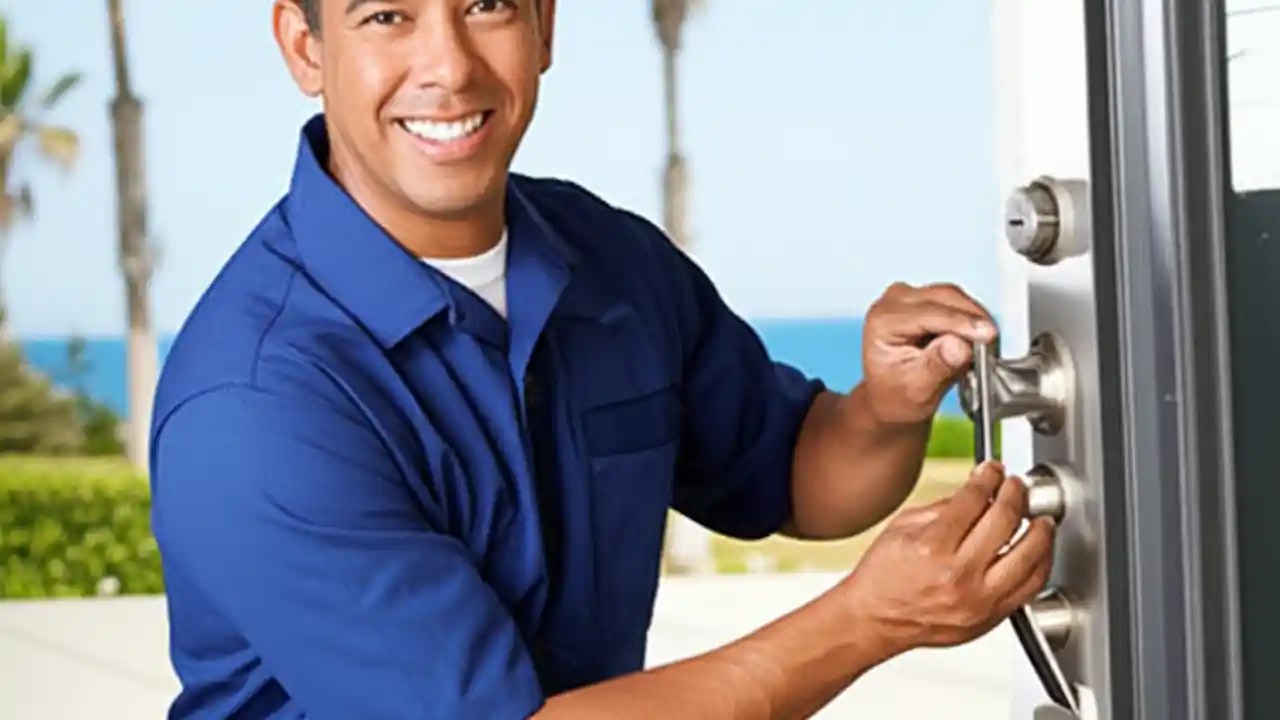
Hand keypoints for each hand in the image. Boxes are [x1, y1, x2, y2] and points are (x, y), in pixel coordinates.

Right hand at [837, 461, 1054, 655]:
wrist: (875, 620)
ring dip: (1040, 529)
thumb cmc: (882, 577)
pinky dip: (1040, 564)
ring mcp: (978, 600)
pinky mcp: (989, 618)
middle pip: (1005, 520)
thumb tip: (979, 491)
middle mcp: (958, 574)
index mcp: (932, 546)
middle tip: (1016, 486)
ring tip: (1040, 517)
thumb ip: (943, 508)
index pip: (974, 498)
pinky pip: (1030, 588)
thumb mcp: (902, 528)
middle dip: (1015, 493)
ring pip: (1030, 556)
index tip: (993, 470)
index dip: (988, 477)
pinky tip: (1039, 551)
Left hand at [862, 282, 996, 424]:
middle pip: (944, 298)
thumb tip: (960, 345)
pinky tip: (977, 340)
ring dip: (975, 319)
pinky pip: (956, 303)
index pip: (929, 314)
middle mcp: (892, 302)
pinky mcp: (925, 300)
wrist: (891, 398)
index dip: (962, 323)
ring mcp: (908, 297)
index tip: (988, 335)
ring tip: (986, 347)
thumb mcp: (916, 391)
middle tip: (993, 345)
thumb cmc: (896, 396)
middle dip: (973, 320)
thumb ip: (938, 366)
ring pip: (955, 298)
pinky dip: (971, 320)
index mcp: (882, 321)